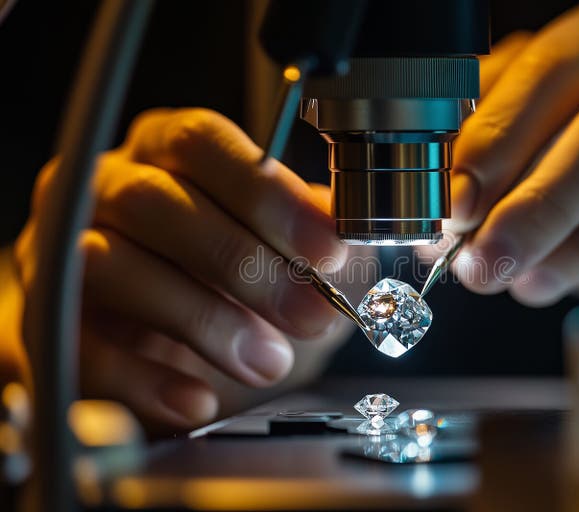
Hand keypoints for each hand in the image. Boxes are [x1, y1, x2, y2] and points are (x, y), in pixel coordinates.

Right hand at [14, 108, 348, 430]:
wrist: (154, 334)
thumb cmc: (221, 275)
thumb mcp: (278, 248)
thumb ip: (309, 236)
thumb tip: (349, 239)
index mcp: (165, 151)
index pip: (203, 144)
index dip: (269, 194)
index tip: (327, 247)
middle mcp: (106, 187)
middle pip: (158, 203)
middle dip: (245, 264)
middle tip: (309, 314)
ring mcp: (63, 249)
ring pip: (112, 265)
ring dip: (202, 318)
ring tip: (267, 361)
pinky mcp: (47, 320)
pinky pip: (80, 344)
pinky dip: (144, 377)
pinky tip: (197, 397)